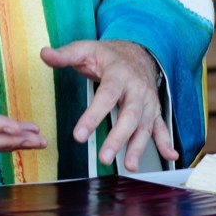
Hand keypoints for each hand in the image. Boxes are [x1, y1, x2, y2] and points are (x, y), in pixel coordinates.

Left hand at [41, 40, 174, 171]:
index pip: (106, 97)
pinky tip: (170, 155)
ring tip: (130, 165)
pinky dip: (165, 142)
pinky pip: (161, 127)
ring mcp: (147, 102)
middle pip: (129, 116)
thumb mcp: (86, 49)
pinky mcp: (154, 111)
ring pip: (145, 126)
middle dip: (118, 138)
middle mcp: (137, 90)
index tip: (79, 134)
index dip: (93, 116)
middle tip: (105, 157)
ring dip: (138, 147)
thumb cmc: (109, 55)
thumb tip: (45, 54)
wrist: (138, 52)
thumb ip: (65, 55)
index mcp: (119, 75)